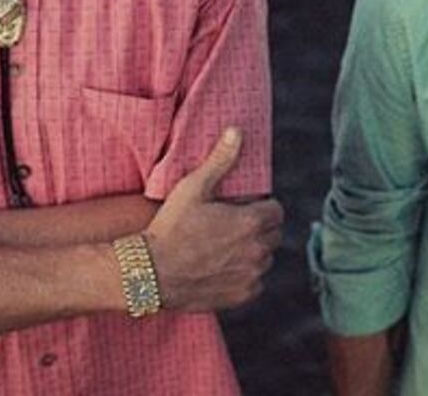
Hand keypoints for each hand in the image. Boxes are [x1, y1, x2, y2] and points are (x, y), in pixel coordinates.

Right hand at [144, 128, 282, 311]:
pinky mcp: (242, 296)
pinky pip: (255, 282)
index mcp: (251, 222)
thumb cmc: (171, 227)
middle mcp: (258, 250)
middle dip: (260, 228)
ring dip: (253, 252)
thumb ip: (220, 160)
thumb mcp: (193, 188)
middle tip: (233, 225)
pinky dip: (244, 275)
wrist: (151, 273)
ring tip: (226, 246)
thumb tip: (237, 131)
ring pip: (265, 259)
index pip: (276, 210)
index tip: (243, 207)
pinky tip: (222, 267)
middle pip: (274, 235)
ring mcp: (251, 276)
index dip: (262, 207)